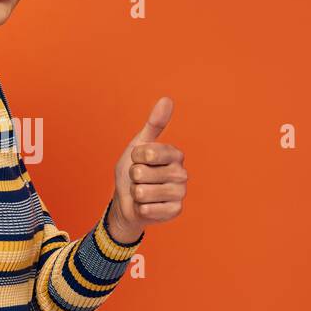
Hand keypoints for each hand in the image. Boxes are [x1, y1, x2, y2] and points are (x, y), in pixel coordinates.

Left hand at [108, 97, 186, 241]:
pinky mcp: (175, 211)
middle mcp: (181, 172)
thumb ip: (153, 124)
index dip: (134, 157)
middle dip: (133, 177)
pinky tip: (146, 206)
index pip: (146, 152)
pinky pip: (146, 209)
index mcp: (175, 154)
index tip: (138, 160)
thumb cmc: (133, 171)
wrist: (128, 202)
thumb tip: (167, 99)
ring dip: (135, 194)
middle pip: (141, 173)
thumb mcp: (138, 145)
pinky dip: (140, 209)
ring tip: (142, 193)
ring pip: (142, 192)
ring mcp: (180, 193)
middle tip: (139, 179)